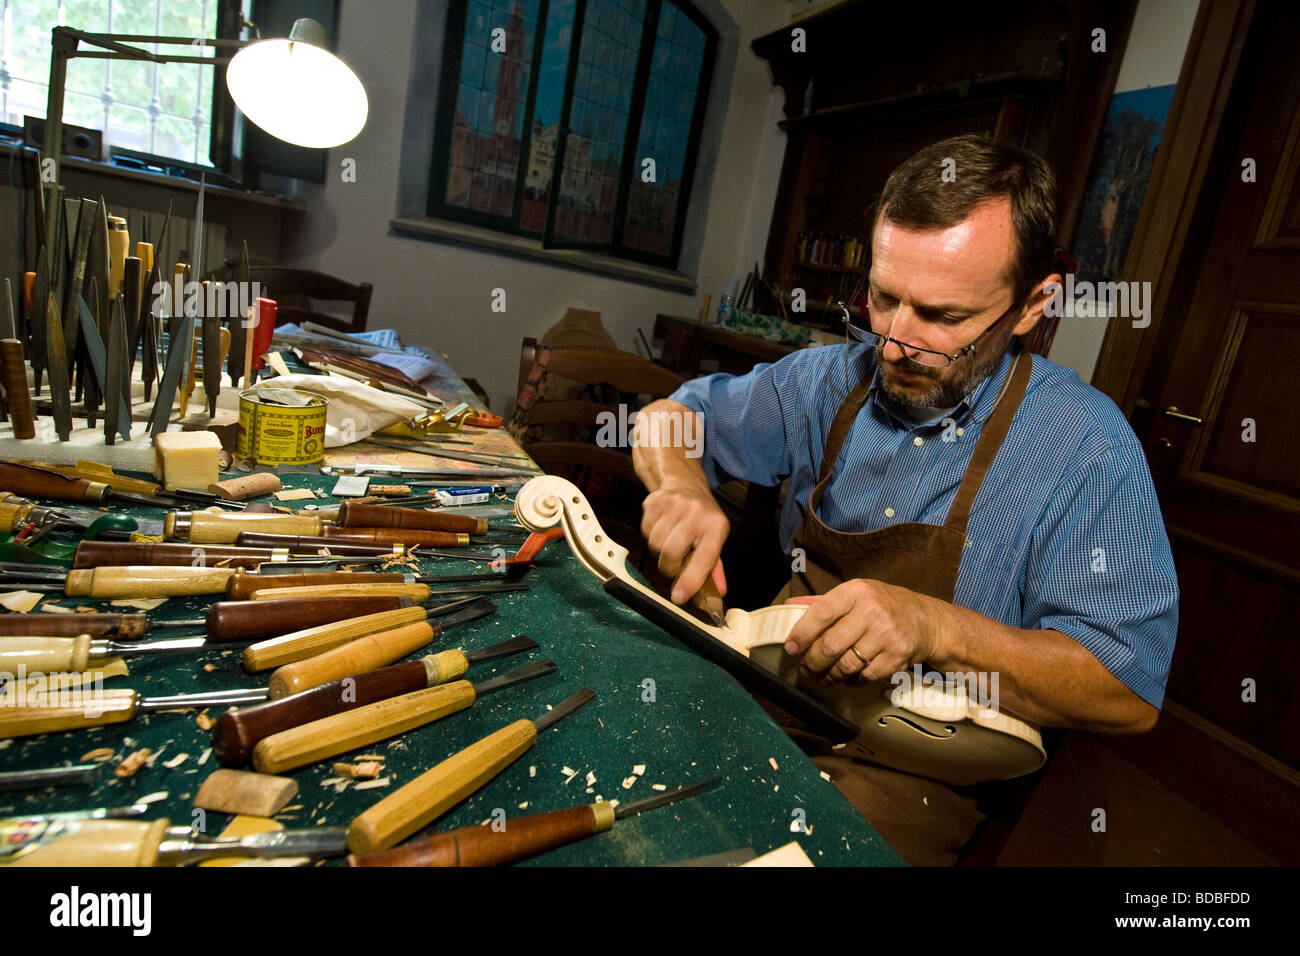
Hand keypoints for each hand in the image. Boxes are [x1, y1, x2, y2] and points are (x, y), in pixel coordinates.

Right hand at [641, 483, 728, 604]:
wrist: (685, 483)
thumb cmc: (702, 517)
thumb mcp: (714, 539)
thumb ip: (714, 569)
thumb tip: (717, 593)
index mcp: (716, 526)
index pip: (704, 559)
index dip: (690, 581)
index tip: (679, 597)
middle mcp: (696, 513)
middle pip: (671, 553)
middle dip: (670, 567)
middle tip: (676, 563)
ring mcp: (674, 505)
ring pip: (655, 544)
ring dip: (660, 551)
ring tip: (671, 541)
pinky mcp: (655, 501)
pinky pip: (645, 532)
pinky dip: (651, 536)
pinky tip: (662, 528)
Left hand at [782, 579, 942, 683]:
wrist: (926, 620)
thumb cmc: (884, 606)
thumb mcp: (856, 594)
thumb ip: (824, 602)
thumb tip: (789, 606)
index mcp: (856, 592)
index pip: (821, 613)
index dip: (801, 633)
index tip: (791, 648)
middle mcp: (872, 611)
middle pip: (831, 645)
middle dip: (813, 662)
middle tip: (806, 669)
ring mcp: (887, 634)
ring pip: (846, 665)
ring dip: (830, 676)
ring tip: (823, 677)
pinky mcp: (898, 656)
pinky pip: (865, 676)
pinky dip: (852, 681)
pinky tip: (849, 677)